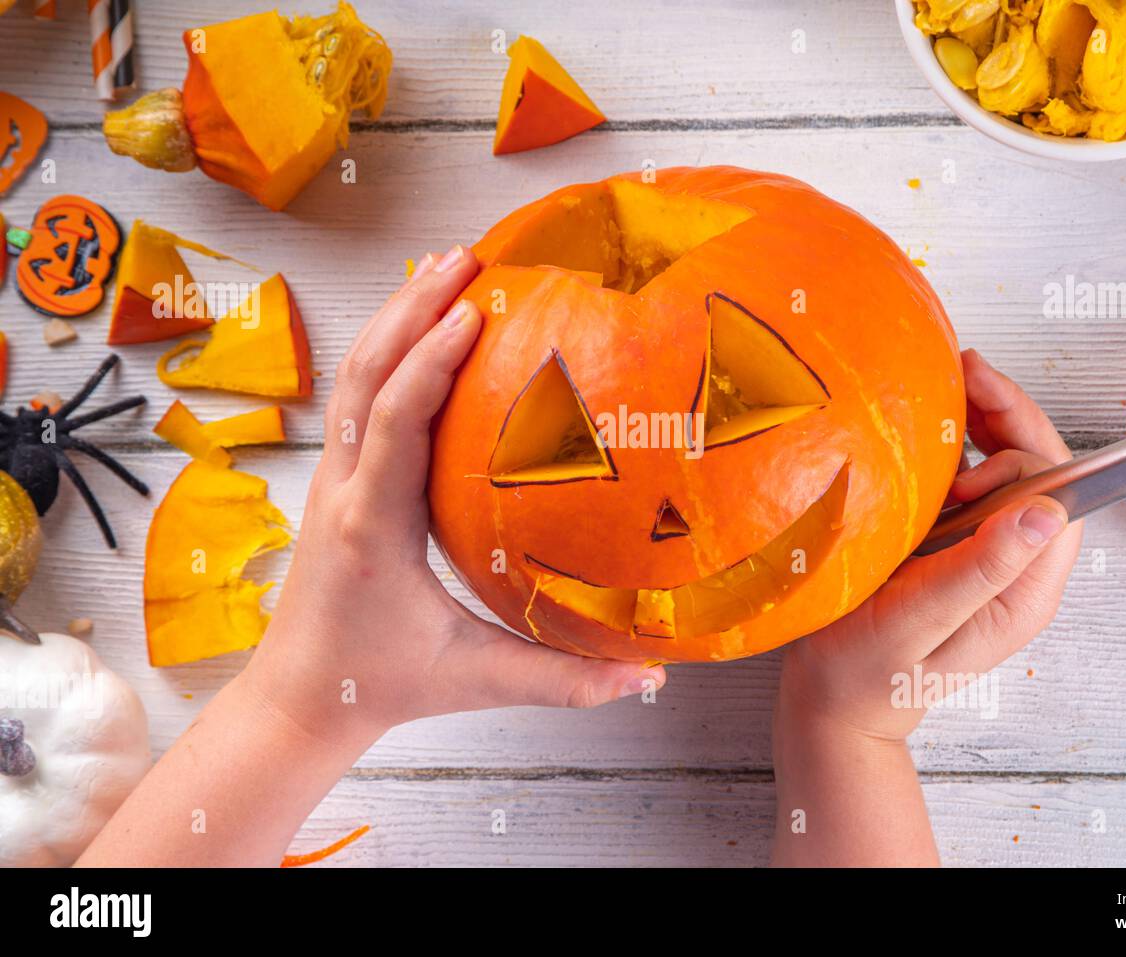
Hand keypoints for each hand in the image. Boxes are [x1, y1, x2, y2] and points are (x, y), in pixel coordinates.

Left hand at [246, 246, 665, 738]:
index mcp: (371, 526)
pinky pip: (357, 397)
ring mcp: (331, 482)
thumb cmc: (375, 684)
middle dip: (412, 307)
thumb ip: (561, 678)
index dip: (430, 361)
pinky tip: (419, 326)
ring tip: (445, 266)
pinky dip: (388, 349)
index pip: (395, 421)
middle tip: (466, 258)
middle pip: (364, 374)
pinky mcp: (336, 483)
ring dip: (395, 316)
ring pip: (353, 376)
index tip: (474, 314)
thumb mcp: (472, 678)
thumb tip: (645, 677)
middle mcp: (341, 491)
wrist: (298, 697)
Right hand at [778, 349, 1082, 741]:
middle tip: (957, 379)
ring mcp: (984, 555)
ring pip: (1005, 471)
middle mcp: (1016, 569)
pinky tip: (927, 427)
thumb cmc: (864, 673)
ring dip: (982, 425)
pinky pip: (969, 483)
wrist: (831, 702)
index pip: (1058, 493)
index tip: (976, 401)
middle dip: (1004, 417)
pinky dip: (954, 448)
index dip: (1026, 435)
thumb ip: (980, 570)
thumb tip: (1044, 510)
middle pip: (1038, 472)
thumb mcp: (918, 622)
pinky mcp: (952, 547)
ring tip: (945, 392)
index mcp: (1024, 593)